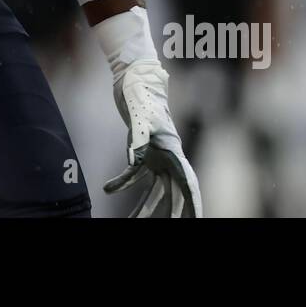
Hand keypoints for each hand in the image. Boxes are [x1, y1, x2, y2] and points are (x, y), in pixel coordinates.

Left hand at [103, 60, 201, 216]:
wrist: (135, 78)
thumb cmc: (142, 93)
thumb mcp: (138, 114)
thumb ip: (137, 138)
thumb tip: (133, 163)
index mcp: (174, 149)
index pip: (188, 181)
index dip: (194, 202)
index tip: (198, 219)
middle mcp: (169, 156)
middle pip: (175, 191)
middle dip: (174, 212)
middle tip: (174, 227)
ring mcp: (157, 156)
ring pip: (155, 189)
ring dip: (145, 206)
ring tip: (133, 221)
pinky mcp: (143, 153)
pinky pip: (135, 175)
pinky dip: (122, 182)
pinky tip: (107, 189)